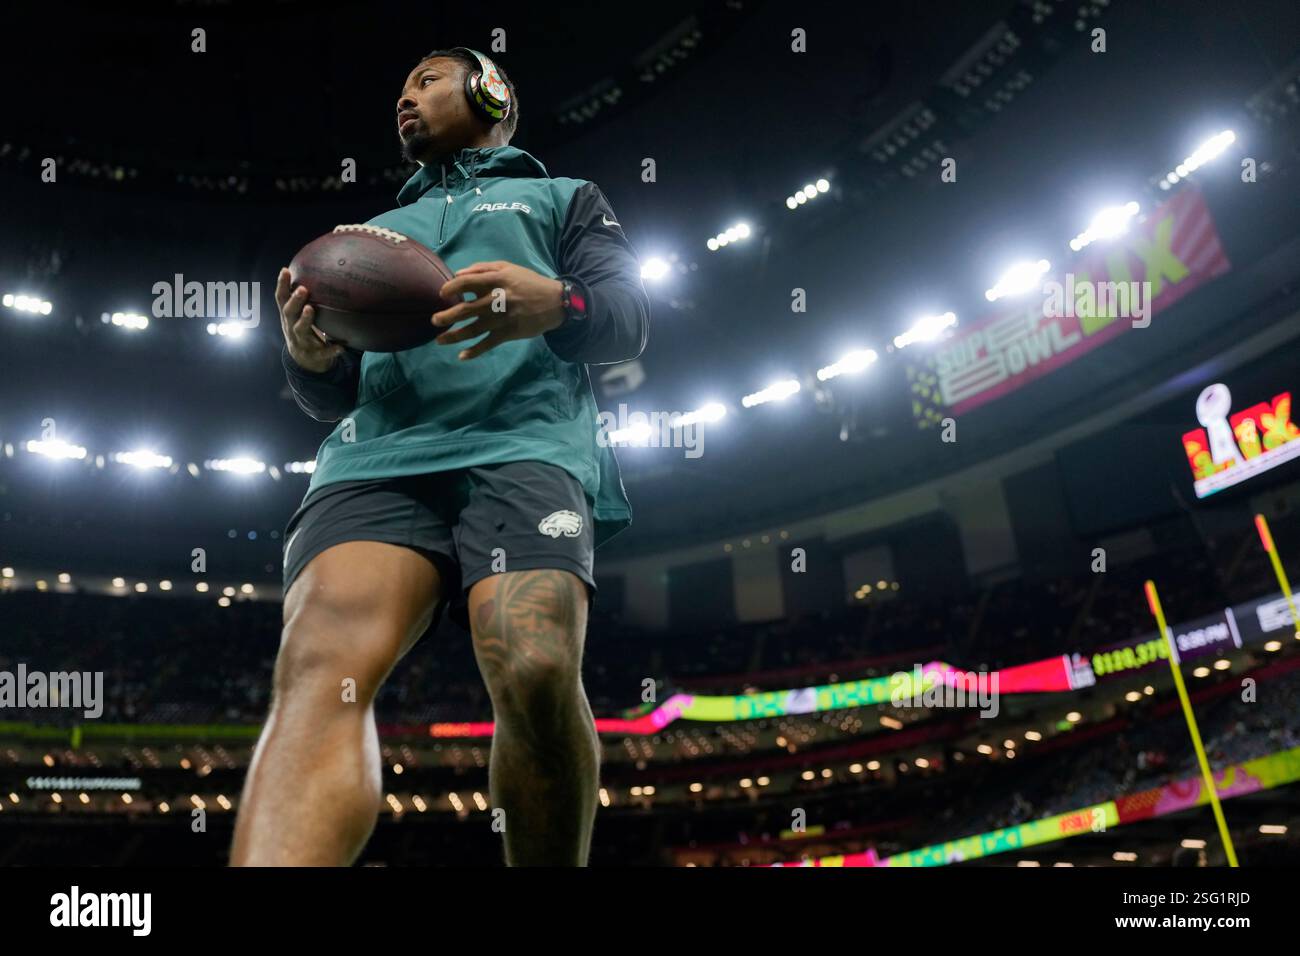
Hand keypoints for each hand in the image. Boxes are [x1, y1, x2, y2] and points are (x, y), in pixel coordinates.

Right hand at [276, 267, 342, 372]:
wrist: (304, 361)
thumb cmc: (303, 329)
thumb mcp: (298, 315)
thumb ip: (302, 298)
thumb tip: (315, 270)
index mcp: (287, 316)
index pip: (281, 299)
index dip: (281, 285)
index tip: (286, 270)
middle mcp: (290, 327)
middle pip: (289, 313)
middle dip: (294, 301)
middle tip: (303, 289)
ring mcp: (301, 342)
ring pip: (300, 330)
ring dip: (305, 320)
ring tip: (310, 309)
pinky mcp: (314, 355)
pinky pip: (322, 352)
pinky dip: (331, 349)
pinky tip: (341, 346)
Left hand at [431, 261, 565, 359]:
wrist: (555, 302)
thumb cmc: (528, 283)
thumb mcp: (508, 268)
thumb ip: (483, 269)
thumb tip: (458, 273)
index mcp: (497, 280)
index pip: (468, 282)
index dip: (452, 287)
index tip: (441, 294)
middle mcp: (498, 299)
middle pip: (467, 309)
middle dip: (447, 316)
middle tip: (434, 321)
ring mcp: (503, 318)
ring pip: (474, 329)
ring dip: (455, 336)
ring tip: (440, 340)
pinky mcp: (510, 333)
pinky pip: (489, 343)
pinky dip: (475, 351)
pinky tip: (462, 356)